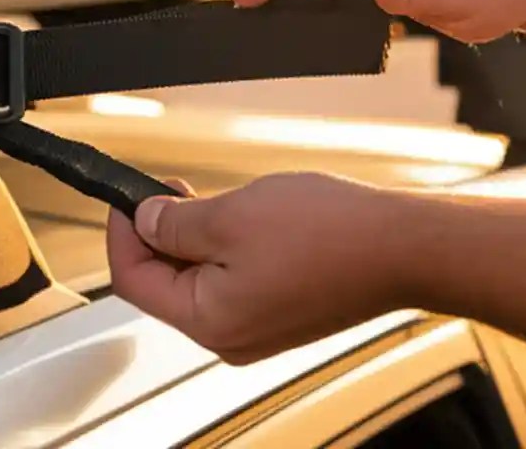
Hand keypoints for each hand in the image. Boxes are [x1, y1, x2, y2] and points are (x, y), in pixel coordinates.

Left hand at [107, 173, 414, 363]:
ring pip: (199, 279)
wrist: (403, 248)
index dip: (123, 232)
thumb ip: (175, 223)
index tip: (129, 195)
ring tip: (216, 200)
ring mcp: (257, 327)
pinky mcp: (281, 312)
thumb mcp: (230, 215)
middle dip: (159, 233)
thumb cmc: (330, 234)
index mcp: (210, 321)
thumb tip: (144, 220)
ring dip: (194, 237)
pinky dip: (225, 248)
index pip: (134, 280)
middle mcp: (230, 336)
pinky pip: (232, 281)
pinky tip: (243, 219)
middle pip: (164, 283)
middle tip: (172, 189)